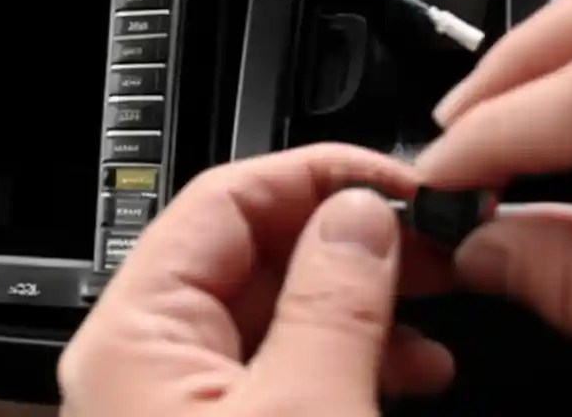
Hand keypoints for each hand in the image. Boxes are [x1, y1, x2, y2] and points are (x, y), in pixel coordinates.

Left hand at [59, 145, 453, 415]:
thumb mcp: (306, 415)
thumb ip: (332, 306)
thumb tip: (358, 216)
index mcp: (133, 340)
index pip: (218, 203)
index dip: (314, 178)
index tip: (398, 183)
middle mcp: (145, 367)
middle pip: (250, 256)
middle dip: (349, 242)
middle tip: (435, 242)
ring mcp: (181, 409)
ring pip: (277, 320)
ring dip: (362, 306)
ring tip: (438, 309)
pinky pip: (285, 378)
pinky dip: (350, 364)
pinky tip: (413, 371)